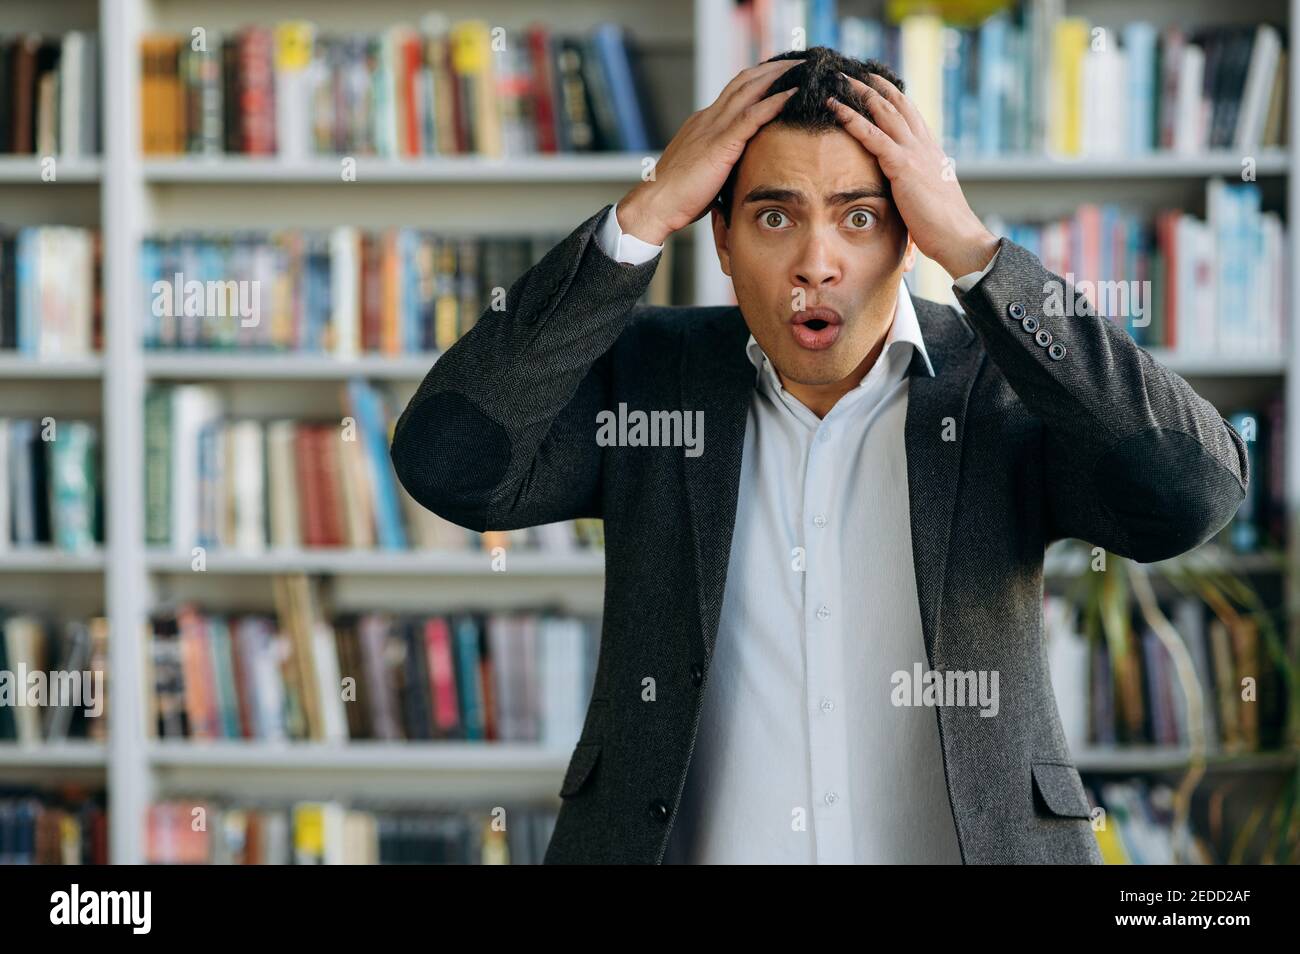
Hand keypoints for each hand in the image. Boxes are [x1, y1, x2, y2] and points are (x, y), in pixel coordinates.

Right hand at [617, 60, 801, 245]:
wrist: (656, 204)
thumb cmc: (678, 197)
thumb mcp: (703, 172)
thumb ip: (721, 163)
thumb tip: (737, 171)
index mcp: (703, 124)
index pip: (734, 92)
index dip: (757, 80)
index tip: (778, 76)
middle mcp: (708, 119)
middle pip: (743, 82)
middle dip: (771, 68)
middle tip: (796, 62)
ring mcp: (713, 128)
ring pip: (748, 90)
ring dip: (776, 76)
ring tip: (800, 68)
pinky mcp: (720, 144)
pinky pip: (751, 116)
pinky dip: (773, 103)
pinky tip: (792, 95)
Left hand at [827, 72, 998, 280]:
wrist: (958, 237)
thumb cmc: (942, 225)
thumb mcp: (927, 196)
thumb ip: (914, 183)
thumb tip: (903, 186)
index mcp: (930, 151)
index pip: (910, 113)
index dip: (892, 95)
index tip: (876, 82)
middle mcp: (923, 145)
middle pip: (896, 104)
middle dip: (875, 85)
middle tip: (855, 71)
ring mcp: (914, 153)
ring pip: (884, 113)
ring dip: (860, 94)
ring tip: (840, 80)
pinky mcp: (903, 166)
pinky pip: (873, 137)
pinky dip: (853, 120)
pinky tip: (837, 109)